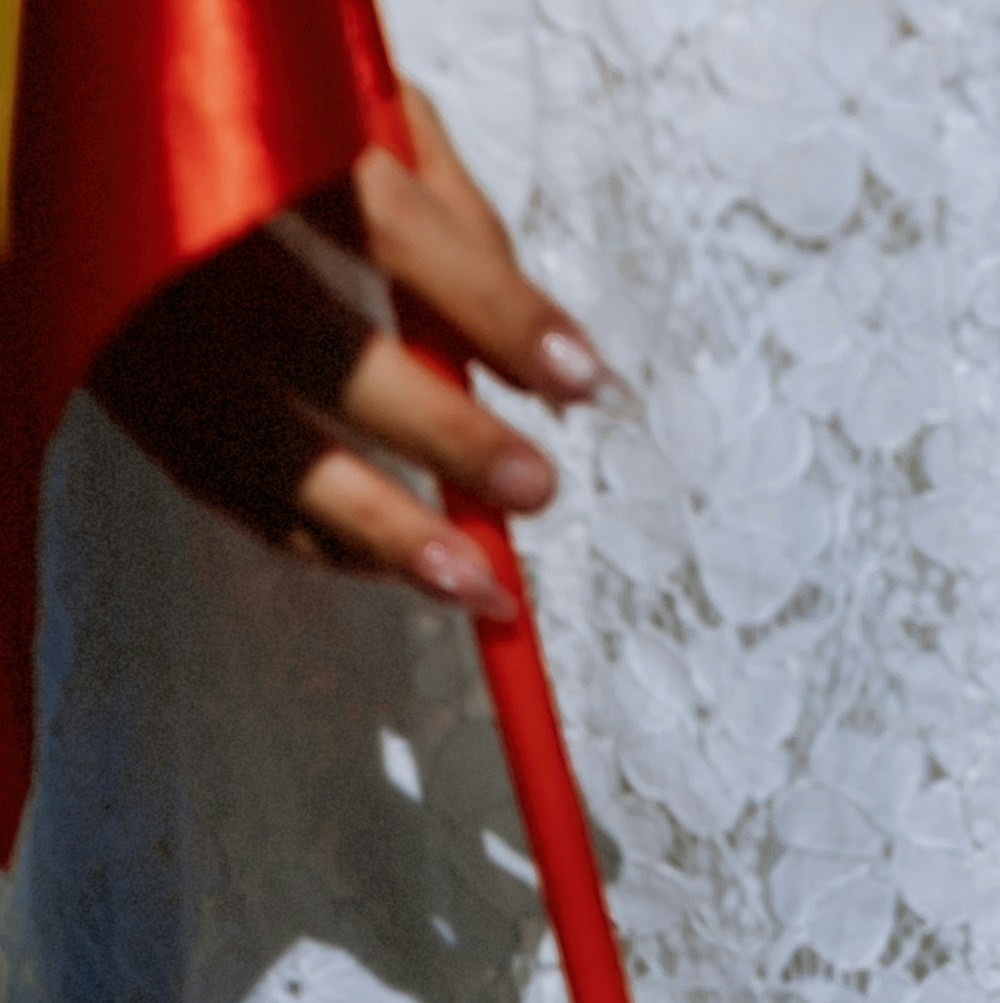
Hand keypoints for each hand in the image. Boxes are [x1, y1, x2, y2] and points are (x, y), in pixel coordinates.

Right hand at [90, 79, 605, 624]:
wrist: (134, 118)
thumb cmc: (277, 118)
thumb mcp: (367, 115)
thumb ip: (452, 210)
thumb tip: (534, 342)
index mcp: (249, 129)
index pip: (384, 218)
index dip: (487, 306)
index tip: (576, 377)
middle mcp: (179, 226)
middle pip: (315, 347)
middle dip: (438, 432)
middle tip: (533, 486)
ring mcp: (134, 314)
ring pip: (255, 446)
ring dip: (378, 529)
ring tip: (475, 582)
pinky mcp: (115, 379)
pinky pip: (215, 480)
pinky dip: (312, 535)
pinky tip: (391, 565)